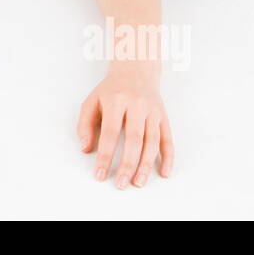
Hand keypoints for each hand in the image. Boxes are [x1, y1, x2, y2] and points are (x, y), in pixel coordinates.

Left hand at [77, 66, 174, 188]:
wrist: (136, 70)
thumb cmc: (111, 90)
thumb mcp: (92, 100)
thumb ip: (85, 124)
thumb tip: (85, 148)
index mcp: (116, 100)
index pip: (110, 133)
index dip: (106, 156)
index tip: (100, 174)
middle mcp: (137, 105)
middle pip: (134, 139)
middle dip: (127, 164)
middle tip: (120, 184)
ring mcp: (153, 111)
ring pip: (152, 141)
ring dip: (146, 165)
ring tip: (138, 183)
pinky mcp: (164, 117)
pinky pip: (168, 139)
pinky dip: (168, 157)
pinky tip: (164, 172)